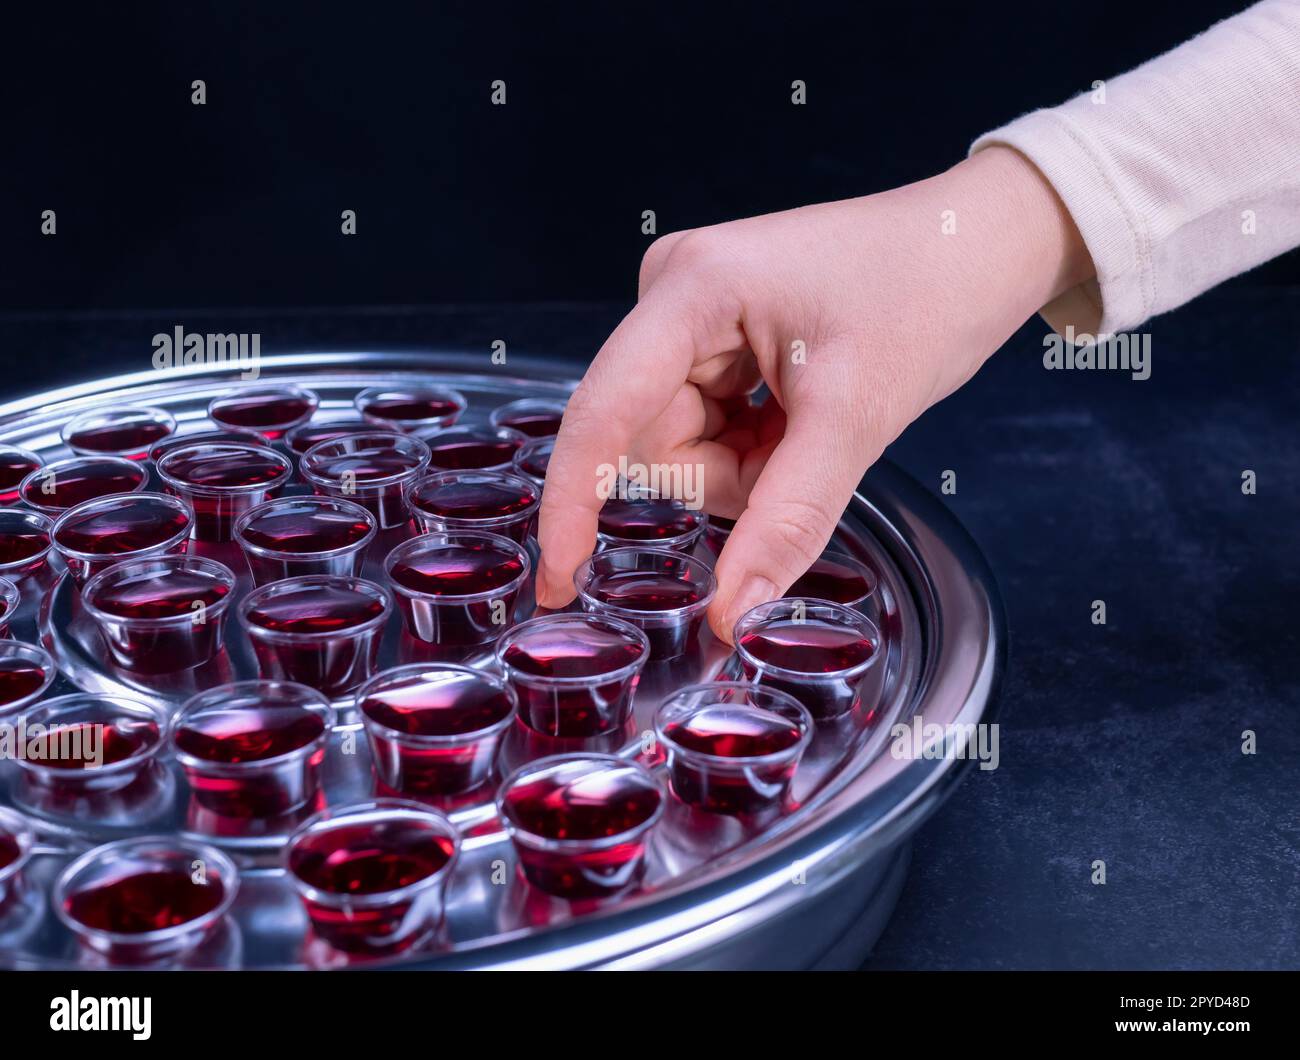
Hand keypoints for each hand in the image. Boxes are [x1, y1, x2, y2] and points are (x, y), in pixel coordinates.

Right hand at [535, 146, 1092, 641]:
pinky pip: (705, 431)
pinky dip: (753, 449)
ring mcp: (688, 318)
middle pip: (651, 443)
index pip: (604, 413)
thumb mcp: (856, 417)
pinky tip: (798, 417)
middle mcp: (672, 296)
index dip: (572, 503)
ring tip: (811, 426)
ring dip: (744, 467)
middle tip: (801, 451)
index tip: (557, 582)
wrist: (977, 248)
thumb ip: (788, 518)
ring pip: (679, 448)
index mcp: (691, 289)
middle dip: (725, 476)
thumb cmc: (927, 294)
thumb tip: (734, 614)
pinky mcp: (710, 339)